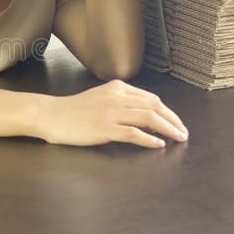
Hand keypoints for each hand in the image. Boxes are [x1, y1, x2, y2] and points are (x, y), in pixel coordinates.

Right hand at [35, 80, 187, 148]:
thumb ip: (120, 102)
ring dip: (167, 129)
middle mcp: (117, 97)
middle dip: (173, 120)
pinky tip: (158, 145)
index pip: (151, 98)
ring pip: (148, 118)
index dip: (168, 111)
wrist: (50, 115)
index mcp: (117, 88)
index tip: (176, 122)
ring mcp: (111, 113)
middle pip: (154, 106)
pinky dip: (149, 139)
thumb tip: (142, 116)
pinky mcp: (104, 128)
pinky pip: (133, 133)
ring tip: (177, 138)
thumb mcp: (99, 98)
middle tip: (183, 132)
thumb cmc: (72, 110)